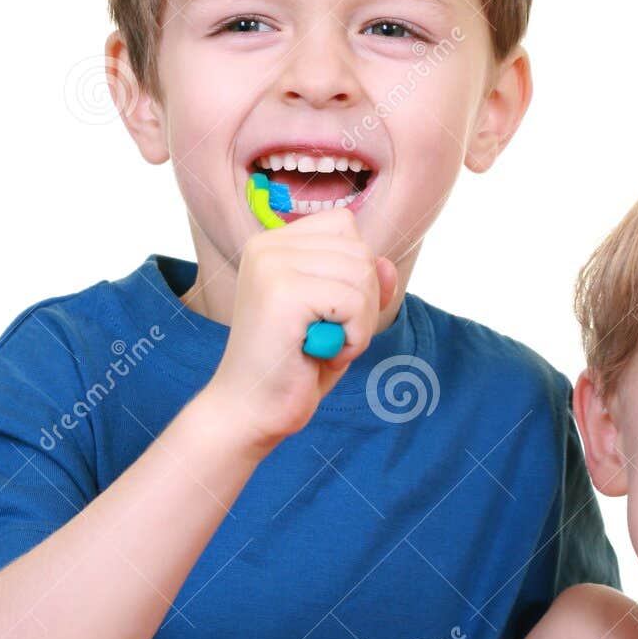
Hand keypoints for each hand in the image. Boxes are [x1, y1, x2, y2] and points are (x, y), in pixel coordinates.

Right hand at [207, 208, 396, 448]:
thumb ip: (362, 286)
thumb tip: (386, 265)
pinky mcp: (282, 293)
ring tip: (327, 346)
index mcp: (273, 244)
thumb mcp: (339, 318)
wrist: (250, 411)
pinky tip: (325, 353)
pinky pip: (353, 301)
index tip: (333, 313)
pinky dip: (355, 337)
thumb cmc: (294, 366)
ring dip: (361, 323)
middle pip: (359, 250)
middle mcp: (267, 246)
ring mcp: (271, 266)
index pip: (346, 227)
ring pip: (362, 274)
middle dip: (366, 302)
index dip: (358, 273)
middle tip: (333, 338)